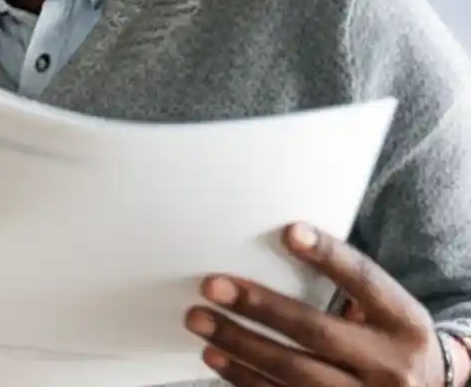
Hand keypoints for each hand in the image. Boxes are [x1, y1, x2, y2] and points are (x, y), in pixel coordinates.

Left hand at [184, 222, 444, 385]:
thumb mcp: (388, 314)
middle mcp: (390, 363)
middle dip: (259, 307)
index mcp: (404, 323)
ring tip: (200, 320)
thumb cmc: (389, 341)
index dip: (328, 256)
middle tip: (212, 286)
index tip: (289, 231)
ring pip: (292, 371)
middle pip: (316, 330)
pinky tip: (215, 356)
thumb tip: (277, 243)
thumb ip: (348, 288)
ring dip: (239, 344)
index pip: (364, 281)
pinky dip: (243, 377)